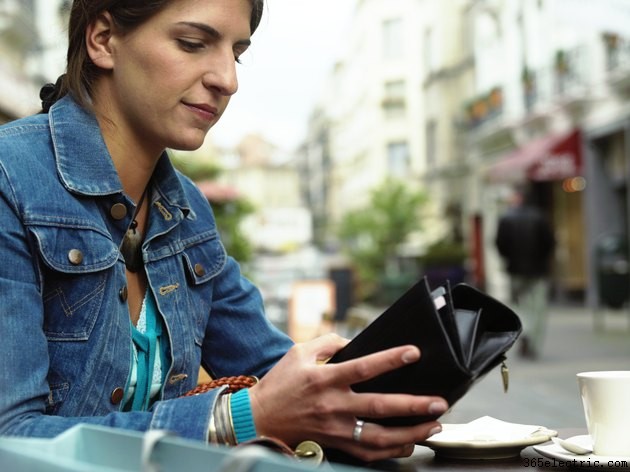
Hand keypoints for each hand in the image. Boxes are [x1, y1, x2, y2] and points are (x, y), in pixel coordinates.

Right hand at [248, 333, 447, 461]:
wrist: (259, 418)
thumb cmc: (280, 383)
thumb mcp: (299, 352)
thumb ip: (329, 342)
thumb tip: (355, 342)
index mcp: (325, 378)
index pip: (363, 367)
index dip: (390, 359)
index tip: (413, 353)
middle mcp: (333, 405)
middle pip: (380, 406)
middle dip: (413, 405)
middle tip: (438, 402)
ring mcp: (335, 429)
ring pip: (379, 436)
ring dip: (410, 433)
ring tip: (433, 426)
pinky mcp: (335, 444)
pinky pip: (368, 453)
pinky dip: (392, 451)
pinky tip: (409, 444)